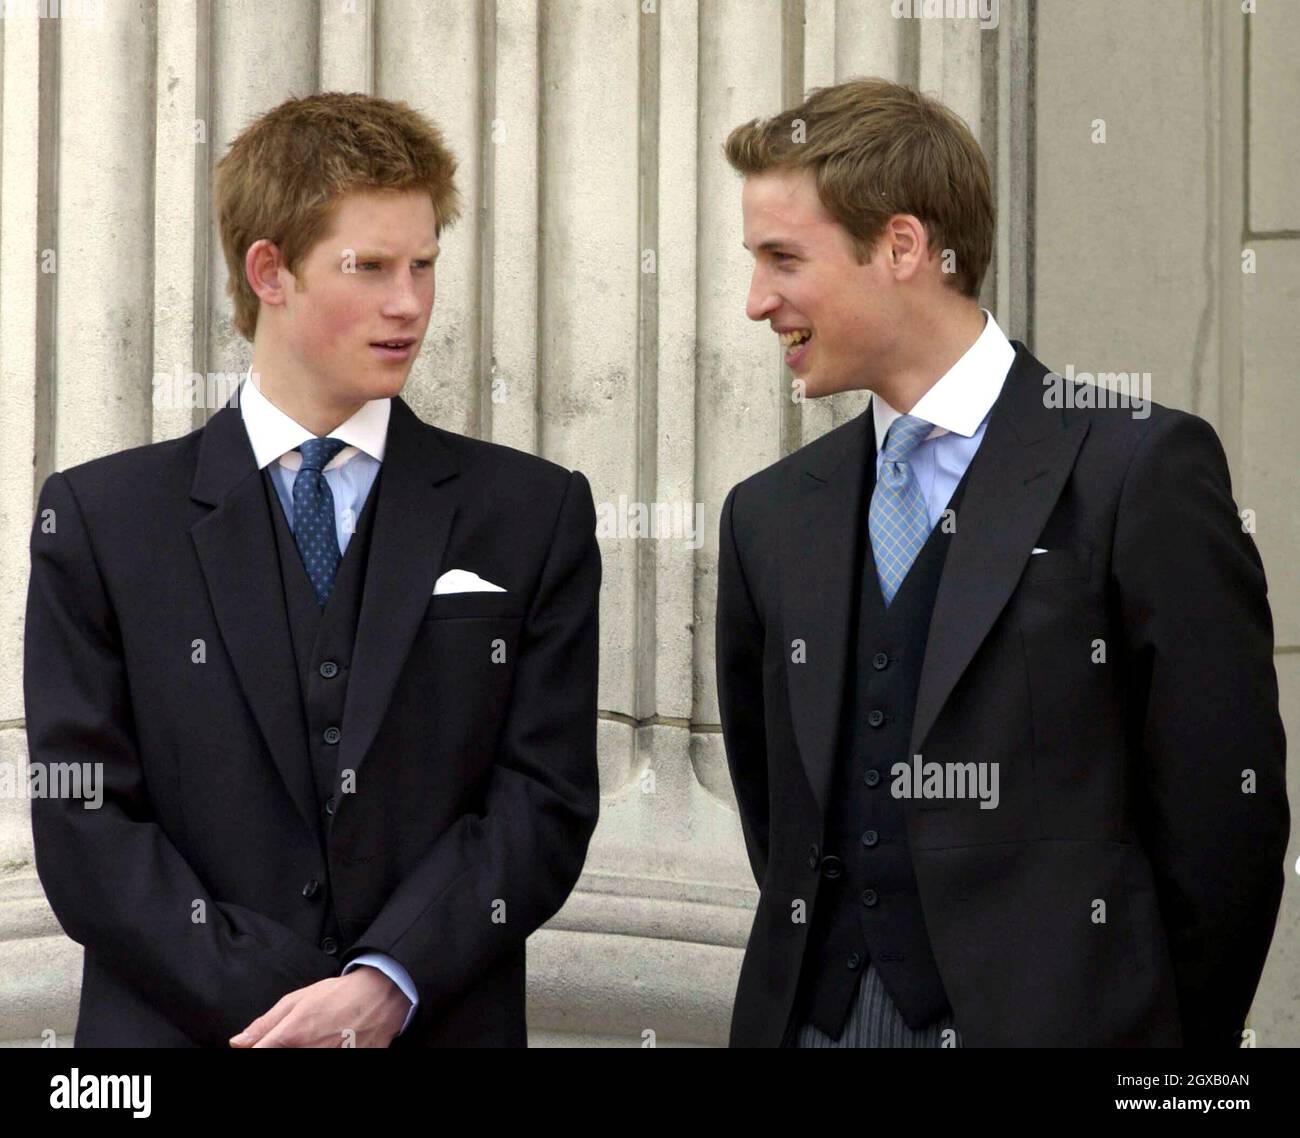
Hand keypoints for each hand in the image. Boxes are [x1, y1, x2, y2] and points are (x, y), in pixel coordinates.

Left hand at [229, 966, 410, 1047]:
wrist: (380, 996)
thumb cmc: (339, 995)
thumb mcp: (298, 999)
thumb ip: (265, 1024)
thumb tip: (237, 1043)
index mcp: (292, 1035)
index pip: (259, 1053)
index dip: (255, 1051)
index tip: (263, 1047)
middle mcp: (308, 1053)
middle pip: (279, 1060)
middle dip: (283, 1049)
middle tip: (302, 1037)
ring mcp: (329, 1060)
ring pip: (301, 1065)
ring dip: (305, 1052)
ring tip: (319, 1040)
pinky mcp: (350, 1064)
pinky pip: (326, 1068)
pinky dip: (325, 1053)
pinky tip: (330, 1045)